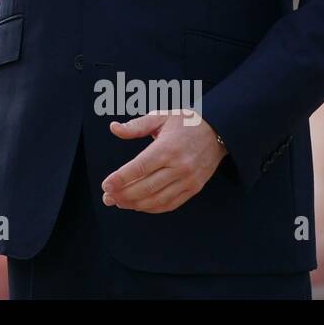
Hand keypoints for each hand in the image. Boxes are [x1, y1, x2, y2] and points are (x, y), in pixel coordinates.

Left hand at [101, 109, 227, 212]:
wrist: (218, 131)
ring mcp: (188, 179)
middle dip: (123, 195)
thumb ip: (136, 125)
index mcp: (167, 148)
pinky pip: (170, 204)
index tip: (105, 185)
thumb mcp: (160, 116)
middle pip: (146, 187)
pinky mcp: (194, 188)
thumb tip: (114, 128)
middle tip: (107, 197)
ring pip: (157, 199)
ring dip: (135, 204)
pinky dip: (152, 208)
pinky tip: (138, 205)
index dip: (120, 179)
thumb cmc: (185, 122)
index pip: (139, 168)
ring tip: (119, 202)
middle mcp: (179, 166)